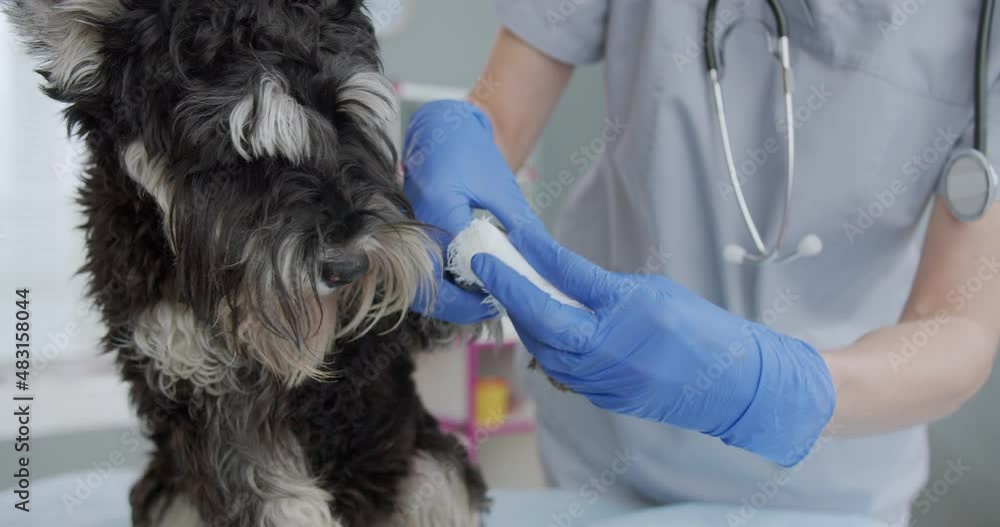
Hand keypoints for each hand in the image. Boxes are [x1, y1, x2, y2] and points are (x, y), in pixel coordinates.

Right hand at [403, 100, 537, 322]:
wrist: (439, 128)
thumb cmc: (472, 152)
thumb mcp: (503, 188)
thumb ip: (521, 226)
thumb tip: (546, 262)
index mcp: (438, 206)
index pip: (456, 264)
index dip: (478, 289)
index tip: (503, 298)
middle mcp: (414, 223)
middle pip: (427, 287)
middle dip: (460, 306)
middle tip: (492, 309)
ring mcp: (405, 233)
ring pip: (419, 286)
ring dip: (449, 301)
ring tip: (482, 303)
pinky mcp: (406, 239)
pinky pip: (419, 274)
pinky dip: (441, 288)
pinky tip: (468, 288)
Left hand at [471, 225, 835, 466]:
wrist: (733, 383)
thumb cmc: (699, 327)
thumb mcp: (653, 291)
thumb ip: (605, 288)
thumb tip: (562, 281)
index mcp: (627, 308)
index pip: (568, 276)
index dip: (534, 255)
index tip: (511, 239)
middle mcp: (610, 345)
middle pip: (543, 318)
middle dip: (510, 291)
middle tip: (487, 268)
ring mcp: (604, 377)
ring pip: (545, 349)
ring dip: (524, 322)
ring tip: (510, 297)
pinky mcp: (604, 397)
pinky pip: (563, 371)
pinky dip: (546, 348)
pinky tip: (540, 331)